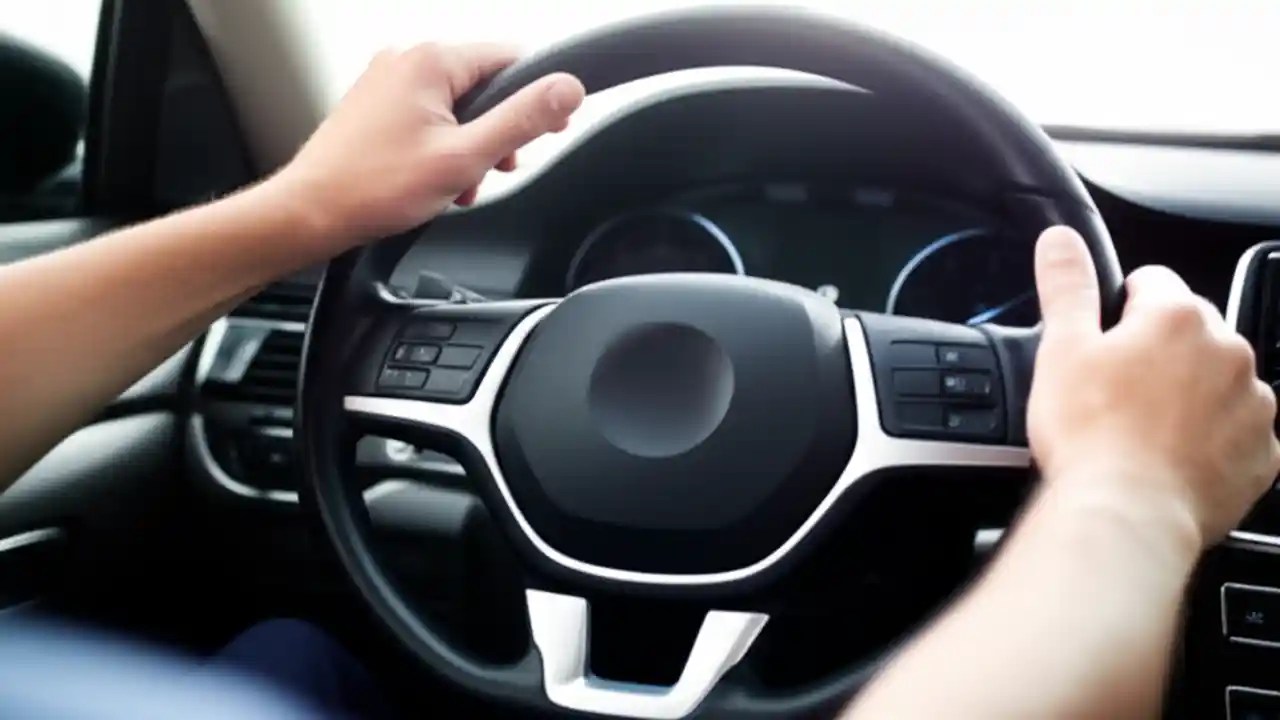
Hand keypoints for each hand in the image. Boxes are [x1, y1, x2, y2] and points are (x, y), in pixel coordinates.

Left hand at [274, 42, 584, 246]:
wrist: (310, 213)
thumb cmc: (373, 187)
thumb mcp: (466, 157)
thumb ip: (522, 120)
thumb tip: (567, 90)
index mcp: (430, 61)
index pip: (510, 58)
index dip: (537, 97)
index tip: (548, 129)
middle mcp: (405, 61)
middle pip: (483, 85)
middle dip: (497, 131)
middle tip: (495, 168)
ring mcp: (387, 82)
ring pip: (456, 106)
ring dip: (470, 145)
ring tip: (459, 182)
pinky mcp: (376, 106)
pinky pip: (428, 117)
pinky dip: (442, 147)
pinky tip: (436, 181)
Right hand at [1027, 226, 1279, 546]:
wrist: (1127, 514)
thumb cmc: (1091, 436)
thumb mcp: (1061, 349)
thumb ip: (1066, 286)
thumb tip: (1061, 240)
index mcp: (1178, 316)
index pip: (1151, 284)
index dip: (1118, 312)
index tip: (1101, 346)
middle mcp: (1229, 351)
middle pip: (1188, 332)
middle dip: (1156, 354)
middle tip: (1113, 394)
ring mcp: (1252, 404)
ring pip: (1216, 381)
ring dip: (1186, 395)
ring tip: (1139, 431)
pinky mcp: (1262, 453)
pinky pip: (1236, 432)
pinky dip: (1209, 440)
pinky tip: (1168, 457)